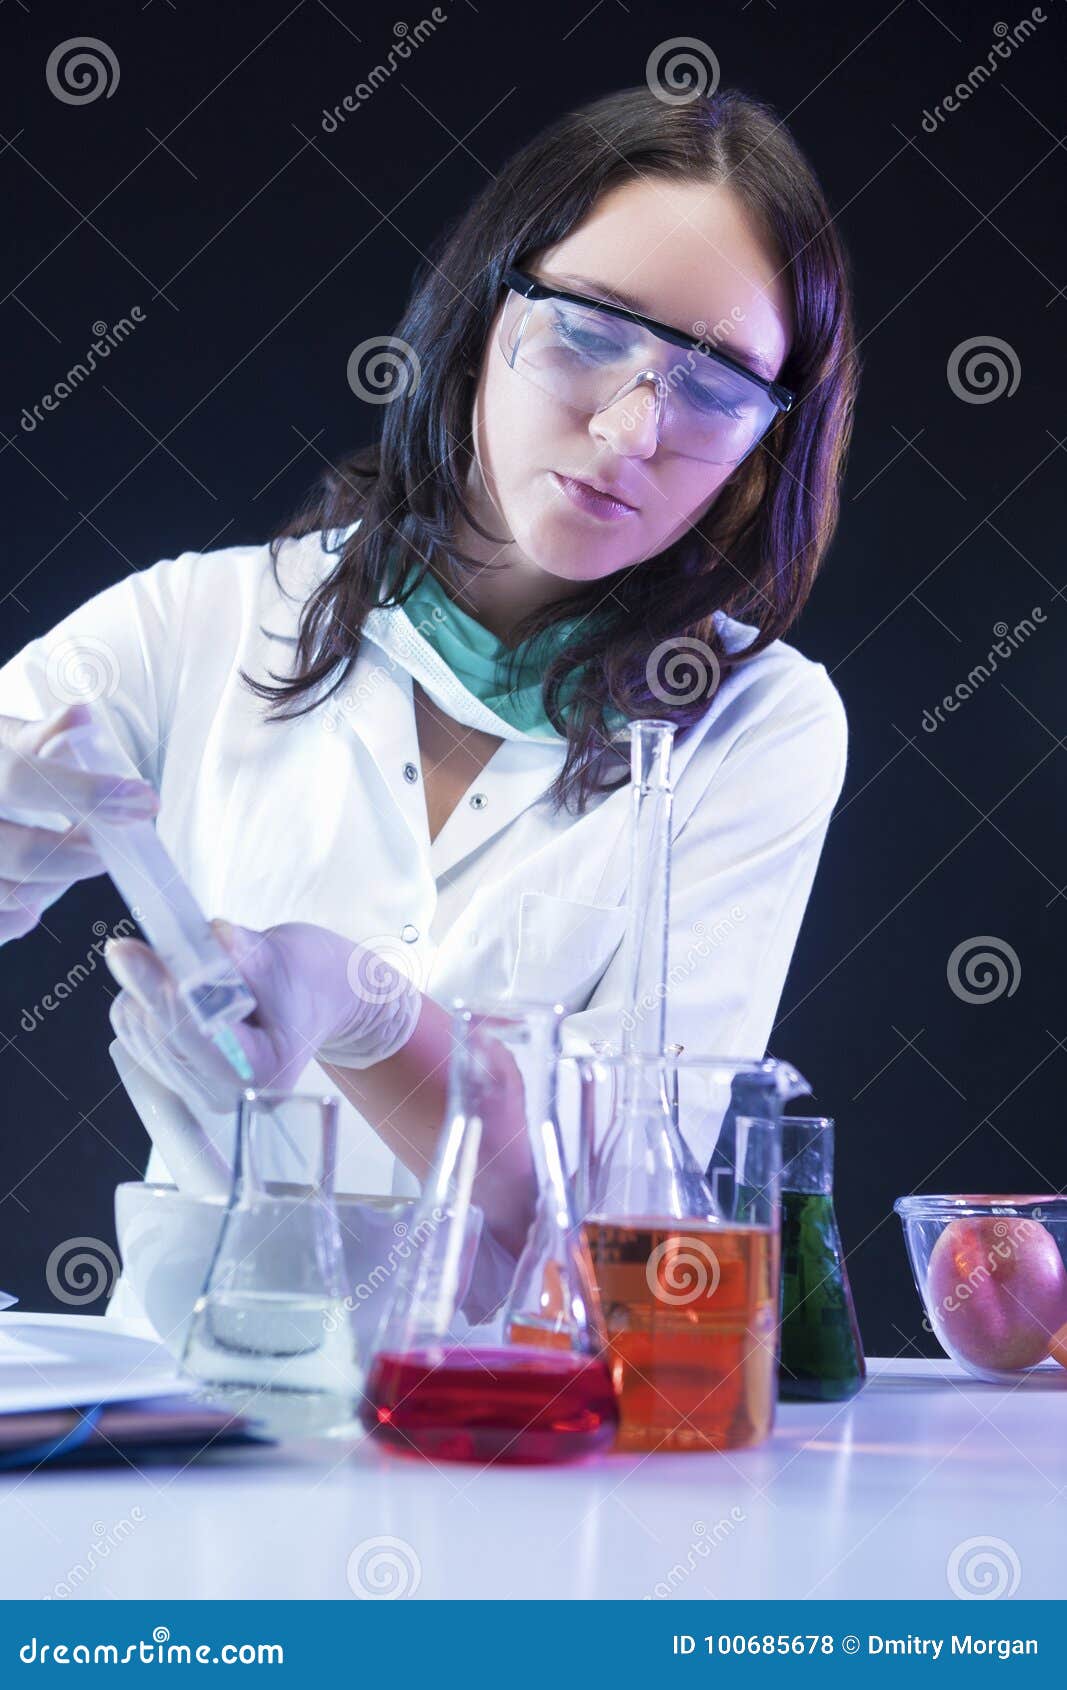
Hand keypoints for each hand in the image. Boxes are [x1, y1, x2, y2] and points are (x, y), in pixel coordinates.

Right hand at [0, 702, 158, 942]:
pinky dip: (19, 918)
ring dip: (50, 887)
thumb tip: (81, 716)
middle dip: (75, 857)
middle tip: (105, 850)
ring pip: (8, 896)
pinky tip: (33, 897)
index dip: (85, 793)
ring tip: (66, 864)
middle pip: (17, 853)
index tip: (141, 800)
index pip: (19, 780)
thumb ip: (39, 736)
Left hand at [105, 919, 421, 1114]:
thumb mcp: (286, 958)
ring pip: (138, 1033)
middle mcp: (225, 1095)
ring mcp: (197, 1091)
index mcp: (260, 1074)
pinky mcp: (175, 1077)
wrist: (315, 999)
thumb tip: (214, 936)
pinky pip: (134, 1034)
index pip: (193, 1034)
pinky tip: (179, 987)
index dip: (158, 990)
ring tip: (194, 970)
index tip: (127, 952)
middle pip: (158, 1035)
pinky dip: (145, 999)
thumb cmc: (308, 980)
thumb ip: (247, 953)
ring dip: (150, 989)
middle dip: (155, 982)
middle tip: (176, 945)